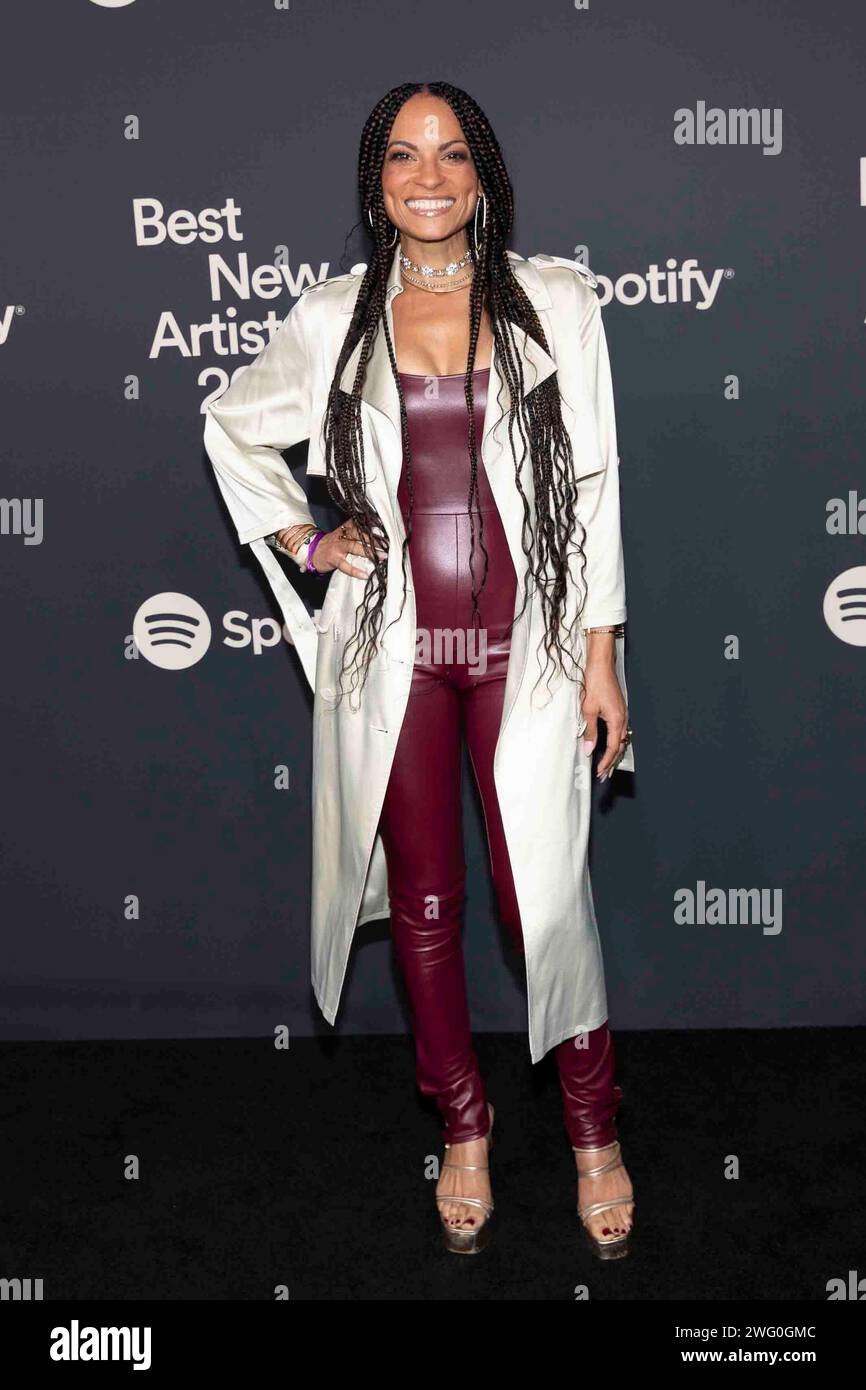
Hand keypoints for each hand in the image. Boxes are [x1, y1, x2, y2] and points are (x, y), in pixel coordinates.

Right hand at [275, 520, 384, 578]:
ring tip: (381, 557)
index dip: (372, 524)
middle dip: (374, 539)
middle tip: (387, 543)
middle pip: (359, 534)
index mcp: (345, 528)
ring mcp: (337, 547)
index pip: (360, 523)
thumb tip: (378, 534)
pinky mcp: (333, 559)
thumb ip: (357, 532)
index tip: (385, 526)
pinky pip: (345, 565)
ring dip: (368, 552)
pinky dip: (355, 571)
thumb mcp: (342, 534)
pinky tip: (365, 575)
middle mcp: (341, 536)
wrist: (312, 551)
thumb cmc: (332, 544)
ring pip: (353, 547)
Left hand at [581, 662, 628, 780]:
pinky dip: (615, 742)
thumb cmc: (596, 683)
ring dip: (614, 753)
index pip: (613, 748)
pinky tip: (610, 744)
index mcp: (617, 720)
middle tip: (604, 775)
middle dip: (612, 762)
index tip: (600, 771)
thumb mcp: (588, 709)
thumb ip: (590, 731)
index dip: (606, 761)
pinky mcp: (619, 709)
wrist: (601, 666)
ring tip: (607, 765)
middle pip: (620, 746)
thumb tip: (589, 748)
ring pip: (621, 739)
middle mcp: (623, 718)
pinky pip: (619, 730)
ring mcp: (622, 713)